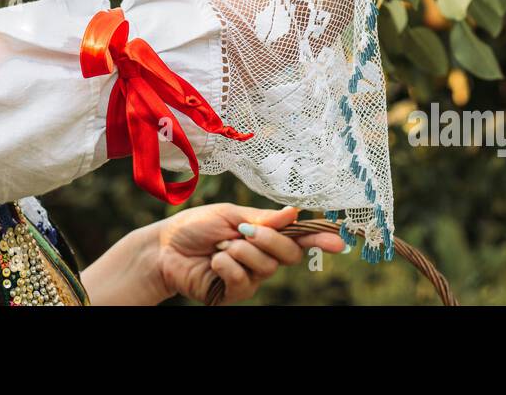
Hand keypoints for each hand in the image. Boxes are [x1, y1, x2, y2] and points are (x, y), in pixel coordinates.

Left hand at [150, 203, 346, 303]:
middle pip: (288, 255)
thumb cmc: (196, 226)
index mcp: (265, 234)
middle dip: (269, 240)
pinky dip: (227, 265)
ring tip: (219, 246)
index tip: (339, 241)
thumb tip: (294, 213)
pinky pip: (244, 280)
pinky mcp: (234, 293)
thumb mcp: (230, 215)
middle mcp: (263, 257)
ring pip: (266, 267)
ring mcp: (250, 277)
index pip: (299, 238)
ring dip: (240, 251)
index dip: (319, 240)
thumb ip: (262, 219)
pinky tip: (214, 260)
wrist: (166, 246)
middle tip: (244, 232)